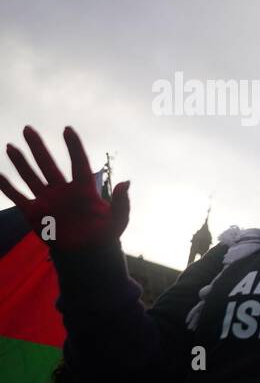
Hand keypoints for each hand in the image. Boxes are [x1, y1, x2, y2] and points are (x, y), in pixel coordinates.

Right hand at [2, 126, 129, 250]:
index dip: (74, 147)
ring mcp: (48, 199)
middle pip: (48, 164)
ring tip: (10, 146)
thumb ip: (122, 202)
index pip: (78, 163)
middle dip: (38, 147)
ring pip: (31, 176)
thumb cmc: (105, 234)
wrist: (88, 253)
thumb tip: (126, 182)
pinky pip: (18, 197)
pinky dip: (7, 187)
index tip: (67, 130)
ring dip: (20, 162)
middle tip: (28, 129)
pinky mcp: (35, 213)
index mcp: (84, 189)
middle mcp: (64, 190)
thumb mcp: (119, 219)